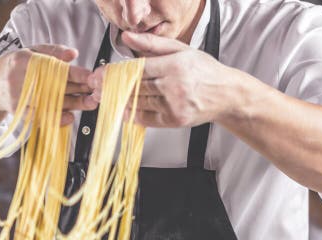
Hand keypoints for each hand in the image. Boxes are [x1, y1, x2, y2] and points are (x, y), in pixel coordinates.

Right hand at [0, 45, 96, 125]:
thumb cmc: (14, 67)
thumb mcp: (30, 51)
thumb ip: (52, 51)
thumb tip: (73, 54)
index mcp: (24, 60)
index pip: (55, 67)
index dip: (76, 73)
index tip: (91, 77)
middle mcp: (20, 79)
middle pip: (56, 86)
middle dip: (79, 89)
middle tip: (96, 92)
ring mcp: (18, 97)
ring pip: (51, 102)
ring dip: (73, 104)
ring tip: (89, 103)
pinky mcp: (18, 111)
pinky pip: (40, 117)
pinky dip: (57, 118)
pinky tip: (70, 116)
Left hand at [87, 32, 235, 127]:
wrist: (226, 95)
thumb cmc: (204, 71)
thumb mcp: (181, 50)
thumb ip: (152, 44)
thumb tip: (126, 37)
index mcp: (174, 66)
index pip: (137, 69)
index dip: (115, 72)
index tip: (100, 74)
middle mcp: (174, 87)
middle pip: (135, 87)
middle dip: (112, 87)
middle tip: (95, 86)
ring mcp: (174, 106)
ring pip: (139, 103)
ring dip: (119, 101)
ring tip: (104, 97)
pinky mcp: (174, 121)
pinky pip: (147, 118)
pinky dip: (132, 114)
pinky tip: (123, 109)